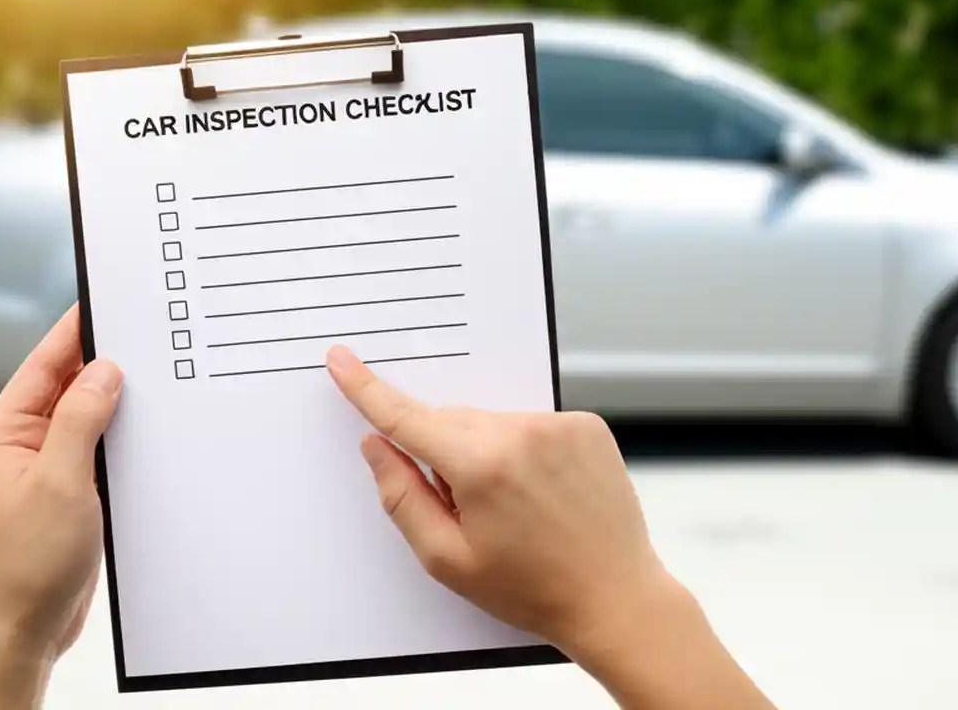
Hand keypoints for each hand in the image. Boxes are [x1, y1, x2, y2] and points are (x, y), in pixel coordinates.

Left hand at [0, 306, 121, 708]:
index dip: (77, 329)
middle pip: (67, 385)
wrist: (23, 626)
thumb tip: (104, 370)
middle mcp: (19, 444)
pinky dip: (120, 436)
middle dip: (106, 361)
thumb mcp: (61, 481)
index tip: (110, 300)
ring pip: (86, 418)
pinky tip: (150, 430)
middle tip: (150, 335)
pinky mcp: (66, 492)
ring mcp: (43, 468)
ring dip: (118, 402)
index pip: (45, 364)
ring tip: (159, 376)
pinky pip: (96, 449)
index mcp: (3, 432)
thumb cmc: (29, 562)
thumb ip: (82, 420)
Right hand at [326, 346, 774, 709]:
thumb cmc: (532, 589)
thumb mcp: (448, 559)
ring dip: (487, 453)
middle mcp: (522, 432)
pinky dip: (524, 450)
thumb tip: (375, 445)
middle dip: (445, 456)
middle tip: (471, 511)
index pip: (408, 418)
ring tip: (517, 508)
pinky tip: (542, 493)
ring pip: (492, 423)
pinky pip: (531, 424)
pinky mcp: (587, 425)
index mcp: (481, 467)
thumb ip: (401, 497)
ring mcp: (560, 425)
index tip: (342, 361)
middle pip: (451, 422)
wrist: (615, 597)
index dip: (368, 390)